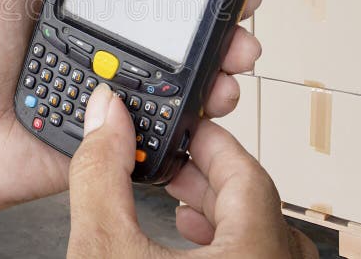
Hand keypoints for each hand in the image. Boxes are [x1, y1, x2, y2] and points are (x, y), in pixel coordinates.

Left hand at [0, 0, 264, 240]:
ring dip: (225, 52)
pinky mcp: (123, 119)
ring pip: (187, 60)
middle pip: (177, 11)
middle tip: (243, 1)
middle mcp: (103, 27)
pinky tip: (214, 97)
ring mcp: (117, 74)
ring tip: (237, 51)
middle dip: (222, 5)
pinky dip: (204, 106)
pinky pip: (174, 112)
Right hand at [68, 84, 316, 257]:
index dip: (208, 142)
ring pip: (261, 235)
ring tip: (178, 203)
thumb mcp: (103, 249)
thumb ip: (100, 176)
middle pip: (257, 202)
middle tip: (174, 164)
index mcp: (256, 252)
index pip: (247, 173)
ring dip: (218, 212)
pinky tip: (189, 246)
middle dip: (208, 176)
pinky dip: (226, 245)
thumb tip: (105, 116)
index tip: (182, 130)